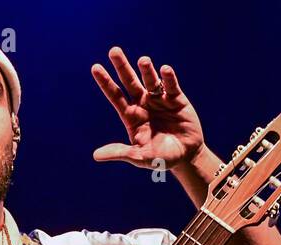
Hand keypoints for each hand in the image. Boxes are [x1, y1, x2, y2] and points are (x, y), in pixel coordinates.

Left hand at [90, 47, 203, 169]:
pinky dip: (168, 77)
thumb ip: (120, 152)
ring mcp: (159, 100)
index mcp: (131, 116)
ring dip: (146, 70)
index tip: (95, 67)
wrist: (186, 157)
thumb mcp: (139, 156)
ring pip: (150, 80)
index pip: (115, 96)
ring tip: (143, 61)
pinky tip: (164, 70)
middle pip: (130, 82)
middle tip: (113, 50)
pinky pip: (171, 85)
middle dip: (122, 67)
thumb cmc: (160, 158)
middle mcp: (143, 104)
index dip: (105, 82)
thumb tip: (96, 156)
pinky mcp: (177, 99)